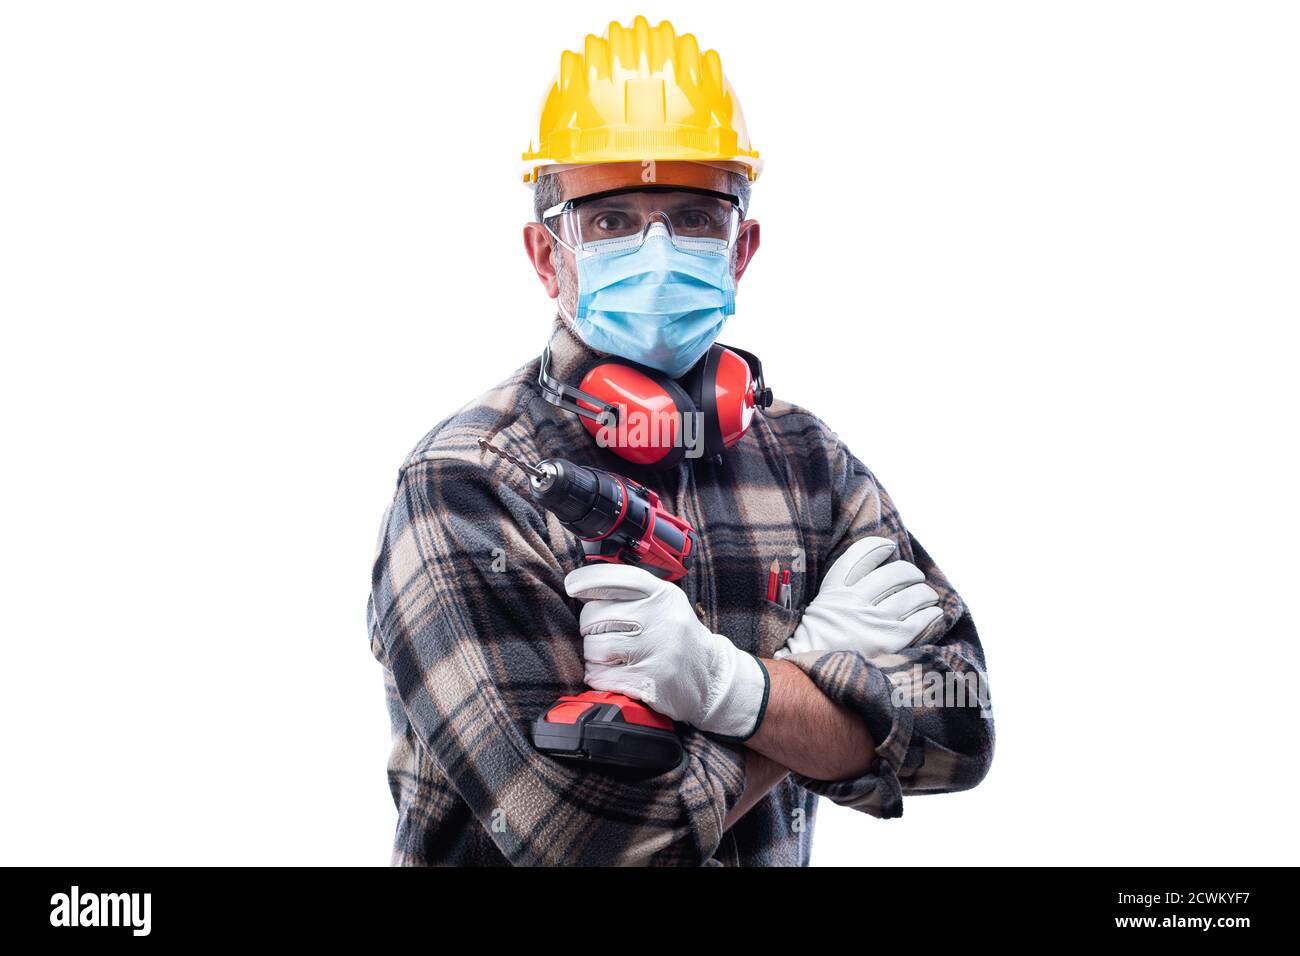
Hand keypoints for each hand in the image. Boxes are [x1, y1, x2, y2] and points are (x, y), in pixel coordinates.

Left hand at [565, 563, 768, 739]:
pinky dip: (598, 676)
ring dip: (593, 655)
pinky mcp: (648, 681)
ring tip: (608, 657)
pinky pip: (601, 676)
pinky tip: (612, 673)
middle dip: (589, 627)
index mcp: (663, 595)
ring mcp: (655, 651)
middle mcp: (661, 620)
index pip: (617, 579)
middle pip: (596, 615)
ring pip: (594, 647)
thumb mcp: (665, 603)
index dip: (587, 580)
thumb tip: (584, 585)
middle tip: (600, 634)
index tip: (572, 586)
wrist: (709, 678)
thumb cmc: (677, 637)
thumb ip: (632, 592)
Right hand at [775, 537, 942, 659]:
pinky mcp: (889, 641)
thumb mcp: (825, 602)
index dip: (880, 546)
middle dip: (910, 572)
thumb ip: (846, 583)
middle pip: (895, 573)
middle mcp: (853, 601)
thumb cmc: (826, 636)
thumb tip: (881, 558)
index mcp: (835, 589)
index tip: (889, 547)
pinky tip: (933, 613)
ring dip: (925, 593)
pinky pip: (920, 619)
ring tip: (927, 597)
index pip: (862, 553)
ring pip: (912, 595)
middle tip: (914, 577)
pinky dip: (931, 613)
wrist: (819, 674)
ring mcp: (872, 621)